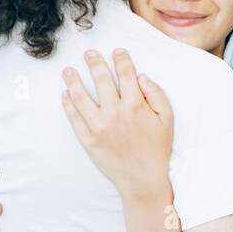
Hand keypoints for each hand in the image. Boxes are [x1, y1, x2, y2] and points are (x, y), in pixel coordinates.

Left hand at [61, 48, 172, 201]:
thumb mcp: (167, 119)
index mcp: (135, 105)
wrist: (143, 179)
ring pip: (81, 96)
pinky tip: (65, 95)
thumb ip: (157, 94)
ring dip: (73, 80)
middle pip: (101, 79)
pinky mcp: (88, 140)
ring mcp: (98, 126)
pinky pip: (74, 118)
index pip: (126, 74)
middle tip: (89, 54)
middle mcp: (115, 112)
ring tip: (68, 70)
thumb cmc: (157, 149)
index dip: (121, 59)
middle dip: (94, 63)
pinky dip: (68, 105)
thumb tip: (141, 77)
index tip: (117, 51)